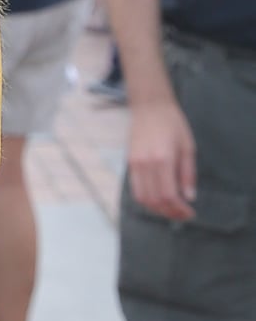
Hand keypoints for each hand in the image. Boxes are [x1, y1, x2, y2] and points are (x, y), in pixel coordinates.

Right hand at [128, 94, 197, 220]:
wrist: (150, 106)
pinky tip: (159, 198)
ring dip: (157, 209)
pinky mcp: (130, 161)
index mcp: (162, 159)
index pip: (168, 195)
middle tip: (183, 214)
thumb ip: (188, 174)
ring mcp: (135, 162)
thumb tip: (189, 197)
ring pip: (142, 197)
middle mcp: (145, 163)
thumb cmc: (173, 124)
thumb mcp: (188, 147)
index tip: (190, 212)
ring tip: (171, 209)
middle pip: (154, 200)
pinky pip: (135, 188)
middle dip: (170, 212)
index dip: (179, 209)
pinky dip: (146, 199)